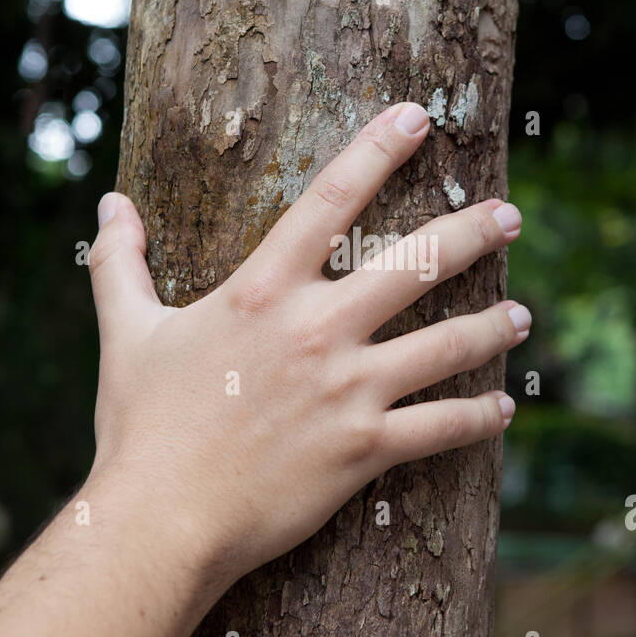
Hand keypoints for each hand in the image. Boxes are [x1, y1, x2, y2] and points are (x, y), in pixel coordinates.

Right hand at [86, 101, 529, 585]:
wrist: (161, 520)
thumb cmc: (142, 427)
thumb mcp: (127, 334)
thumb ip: (121, 263)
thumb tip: (111, 204)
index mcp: (262, 291)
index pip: (330, 198)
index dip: (378, 149)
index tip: (419, 116)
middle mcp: (316, 329)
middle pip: (415, 262)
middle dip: (472, 231)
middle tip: (510, 214)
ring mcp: (347, 389)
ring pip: (446, 344)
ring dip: (493, 326)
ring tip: (523, 316)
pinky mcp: (363, 449)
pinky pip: (440, 428)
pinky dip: (478, 418)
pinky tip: (503, 409)